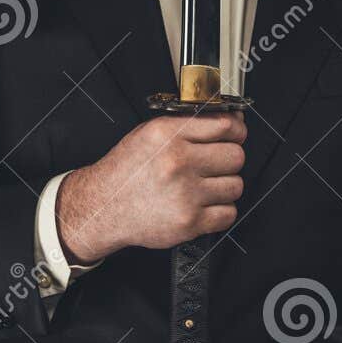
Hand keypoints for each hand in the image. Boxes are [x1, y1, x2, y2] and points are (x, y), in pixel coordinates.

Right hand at [55, 112, 246, 264]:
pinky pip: (229, 214)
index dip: (237, 130)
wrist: (104, 206)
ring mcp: (186, 194)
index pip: (226, 126)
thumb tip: (233, 121)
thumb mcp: (150, 133)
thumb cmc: (128, 170)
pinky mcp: (190, 222)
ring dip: (224, 186)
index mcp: (168, 134)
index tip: (236, 135)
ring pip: (236, 186)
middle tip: (215, 164)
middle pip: (236, 156)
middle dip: (229, 160)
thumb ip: (189, 125)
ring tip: (204, 186)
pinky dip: (220, 211)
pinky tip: (203, 205)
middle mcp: (178, 161)